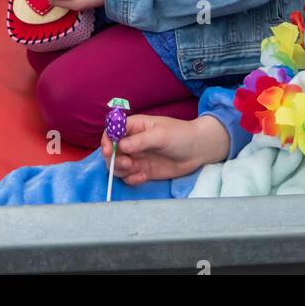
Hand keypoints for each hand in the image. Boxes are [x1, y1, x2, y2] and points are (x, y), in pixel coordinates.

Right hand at [101, 114, 230, 185]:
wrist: (198, 150)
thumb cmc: (180, 135)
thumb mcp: (160, 135)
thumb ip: (140, 141)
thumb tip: (120, 146)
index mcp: (134, 127)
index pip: (112, 131)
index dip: (106, 140)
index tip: (107, 151)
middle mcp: (132, 142)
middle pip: (111, 151)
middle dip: (113, 159)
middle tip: (126, 164)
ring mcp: (137, 157)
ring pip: (118, 166)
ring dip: (121, 170)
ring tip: (134, 170)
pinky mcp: (144, 171)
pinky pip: (130, 177)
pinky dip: (132, 179)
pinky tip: (143, 177)